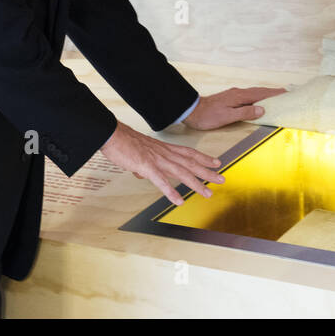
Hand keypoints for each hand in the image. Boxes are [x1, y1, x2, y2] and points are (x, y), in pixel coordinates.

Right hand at [99, 122, 224, 205]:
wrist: (112, 134)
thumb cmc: (124, 143)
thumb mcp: (140, 154)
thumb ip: (145, 165)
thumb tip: (144, 174)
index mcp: (164, 149)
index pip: (189, 153)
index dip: (204, 158)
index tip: (217, 163)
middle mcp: (165, 153)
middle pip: (190, 163)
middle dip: (207, 172)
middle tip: (222, 179)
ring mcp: (157, 160)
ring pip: (181, 172)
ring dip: (196, 184)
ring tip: (207, 194)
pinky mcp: (146, 166)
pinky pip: (161, 181)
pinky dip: (170, 191)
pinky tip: (178, 201)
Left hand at [183, 85, 286, 130]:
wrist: (191, 111)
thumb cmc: (208, 116)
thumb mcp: (227, 117)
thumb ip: (245, 113)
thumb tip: (262, 109)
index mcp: (240, 97)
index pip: (261, 93)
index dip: (274, 93)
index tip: (287, 93)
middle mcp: (238, 93)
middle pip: (259, 91)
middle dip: (273, 92)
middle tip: (286, 94)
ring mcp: (234, 95)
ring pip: (254, 93)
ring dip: (266, 94)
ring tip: (276, 97)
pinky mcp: (230, 98)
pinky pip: (249, 96)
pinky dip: (258, 97)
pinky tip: (258, 101)